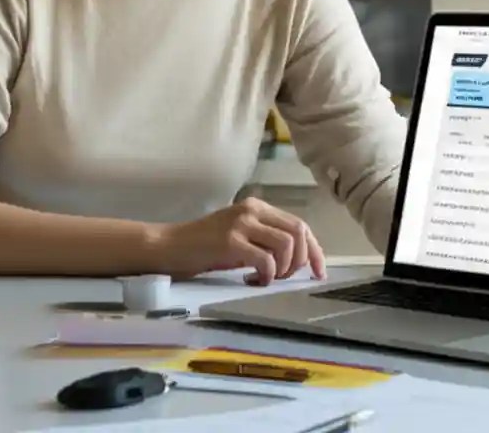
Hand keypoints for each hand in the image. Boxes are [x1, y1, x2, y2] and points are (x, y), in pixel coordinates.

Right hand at [158, 197, 326, 285]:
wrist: (169, 246)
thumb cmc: (205, 246)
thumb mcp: (241, 237)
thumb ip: (266, 241)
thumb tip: (300, 260)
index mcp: (258, 207)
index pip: (299, 225)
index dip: (315, 251)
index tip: (319, 273)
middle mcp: (253, 210)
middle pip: (298, 233)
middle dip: (301, 261)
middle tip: (285, 278)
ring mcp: (241, 224)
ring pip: (286, 245)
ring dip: (284, 269)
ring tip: (267, 279)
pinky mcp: (230, 241)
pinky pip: (266, 260)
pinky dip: (266, 276)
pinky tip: (252, 281)